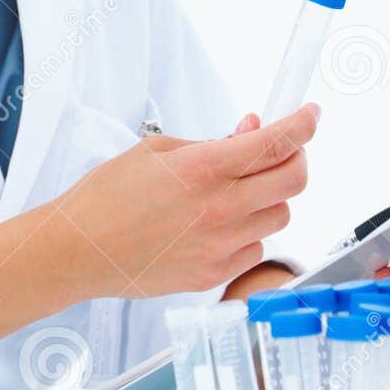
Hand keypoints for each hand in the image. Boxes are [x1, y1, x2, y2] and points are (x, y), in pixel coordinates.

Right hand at [49, 103, 318, 299]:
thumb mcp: (156, 151)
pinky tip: (217, 224)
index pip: (277, 144)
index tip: (310, 115)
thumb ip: (211, 143)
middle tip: (281, 151)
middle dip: (295, 158)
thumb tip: (249, 134)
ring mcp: (221, 246)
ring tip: (236, 192)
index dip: (303, 124)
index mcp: (203, 169)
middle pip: (294, 180)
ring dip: (268, 197)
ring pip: (279, 216)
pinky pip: (255, 247)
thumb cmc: (107, 196)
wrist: (79, 250)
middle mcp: (220, 208)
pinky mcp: (215, 274)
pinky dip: (248, 231)